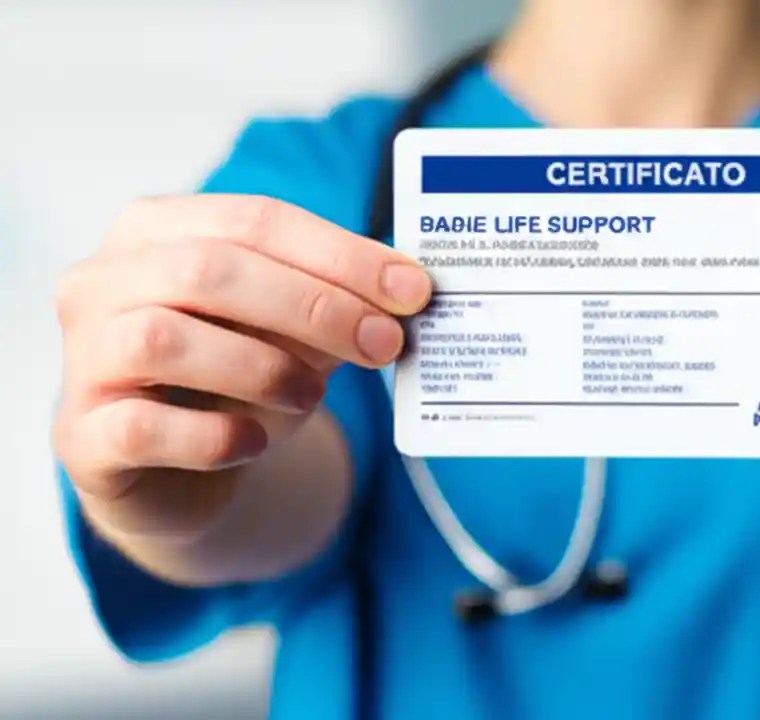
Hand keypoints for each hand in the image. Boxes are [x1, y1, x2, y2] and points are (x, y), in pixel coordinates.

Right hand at [54, 195, 431, 536]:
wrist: (175, 470)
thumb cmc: (235, 379)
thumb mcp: (290, 332)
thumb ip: (333, 304)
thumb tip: (404, 293)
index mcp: (157, 230)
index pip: (253, 220)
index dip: (340, 254)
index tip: (412, 290)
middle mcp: (103, 282)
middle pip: (208, 269)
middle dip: (313, 305)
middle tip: (383, 342)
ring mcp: (83, 357)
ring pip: (162, 339)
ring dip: (260, 368)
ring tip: (311, 395)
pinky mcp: (82, 437)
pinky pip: (142, 428)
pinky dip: (211, 436)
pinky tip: (253, 442)